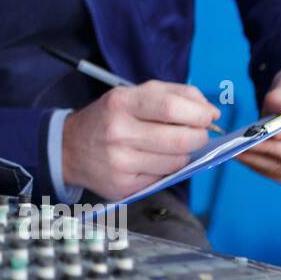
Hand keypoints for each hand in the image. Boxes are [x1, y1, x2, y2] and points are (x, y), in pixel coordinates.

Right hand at [62, 81, 219, 201]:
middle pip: (181, 139)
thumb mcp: (133, 94)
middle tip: (197, 134)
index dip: (199, 114)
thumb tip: (212, 113)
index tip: (207, 116)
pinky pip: (164, 178)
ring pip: (177, 162)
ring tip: (168, 146)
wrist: (68, 148)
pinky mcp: (124, 186)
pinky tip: (152, 160)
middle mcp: (119, 132)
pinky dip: (166, 169)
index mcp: (122, 103)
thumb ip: (175, 94)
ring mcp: (120, 162)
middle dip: (199, 137)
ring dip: (183, 154)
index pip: (172, 107)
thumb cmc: (109, 117)